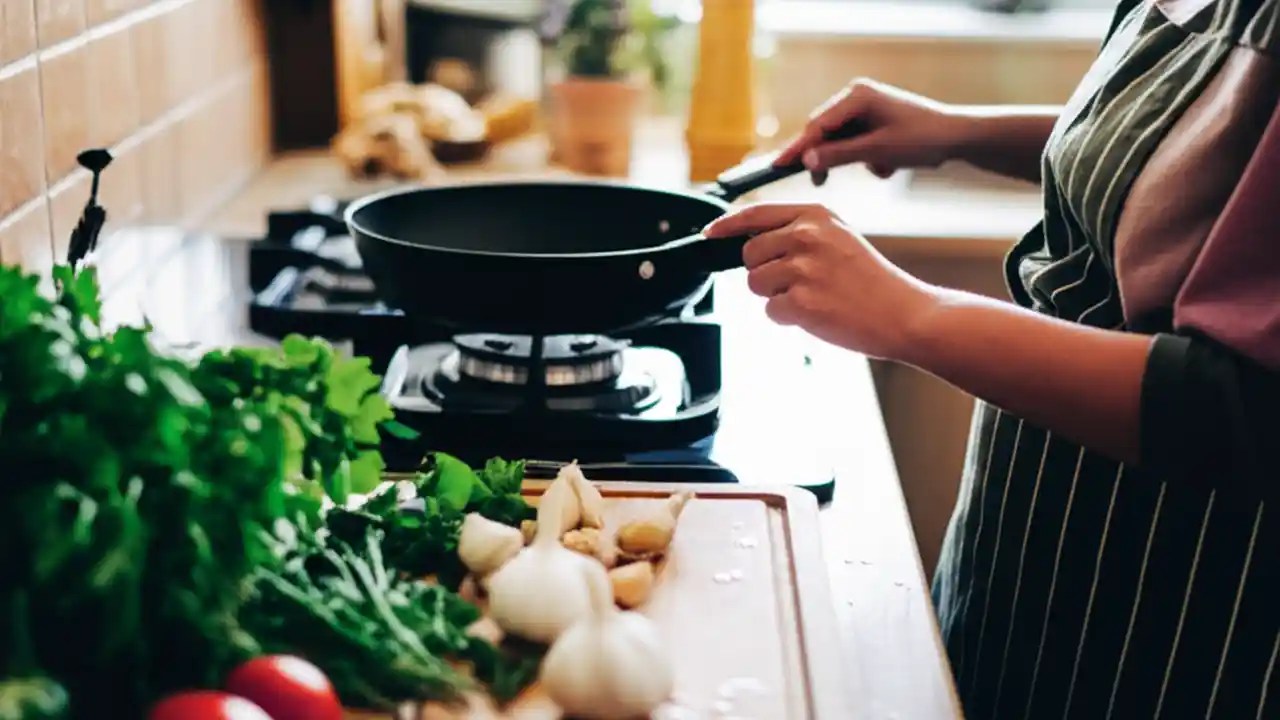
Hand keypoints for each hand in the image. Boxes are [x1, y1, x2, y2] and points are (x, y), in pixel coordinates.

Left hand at [703, 202, 939, 359]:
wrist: (904, 313)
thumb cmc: (870, 281)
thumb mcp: (838, 238)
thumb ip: (798, 232)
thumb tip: (749, 240)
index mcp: (816, 215)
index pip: (755, 214)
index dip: (726, 225)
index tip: (709, 233)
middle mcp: (806, 236)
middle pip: (749, 254)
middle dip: (765, 272)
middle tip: (801, 282)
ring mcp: (802, 269)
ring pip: (755, 284)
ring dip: (776, 297)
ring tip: (813, 297)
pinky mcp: (800, 302)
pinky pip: (770, 311)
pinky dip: (788, 319)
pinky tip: (818, 314)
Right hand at [775, 79, 967, 182]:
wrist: (957, 138)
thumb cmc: (921, 140)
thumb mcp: (877, 151)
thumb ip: (838, 155)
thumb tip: (805, 161)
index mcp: (856, 96)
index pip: (817, 125)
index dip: (797, 148)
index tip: (777, 166)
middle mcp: (857, 98)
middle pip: (824, 132)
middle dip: (827, 157)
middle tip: (820, 182)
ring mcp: (866, 109)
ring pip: (840, 141)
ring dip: (853, 160)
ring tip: (879, 168)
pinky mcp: (874, 122)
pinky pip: (855, 144)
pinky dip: (866, 158)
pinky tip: (889, 164)